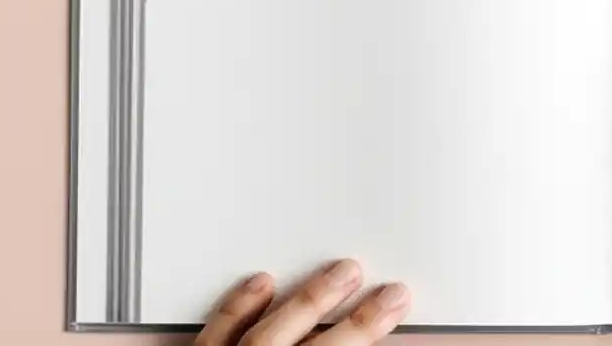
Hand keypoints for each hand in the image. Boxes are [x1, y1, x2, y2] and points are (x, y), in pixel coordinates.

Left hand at [195, 259, 408, 345]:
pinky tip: (260, 282)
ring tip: (335, 272)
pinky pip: (215, 334)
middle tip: (375, 281)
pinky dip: (238, 307)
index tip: (395, 303)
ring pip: (266, 332)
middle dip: (346, 310)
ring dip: (304, 300)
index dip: (370, 327)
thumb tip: (362, 337)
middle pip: (308, 341)